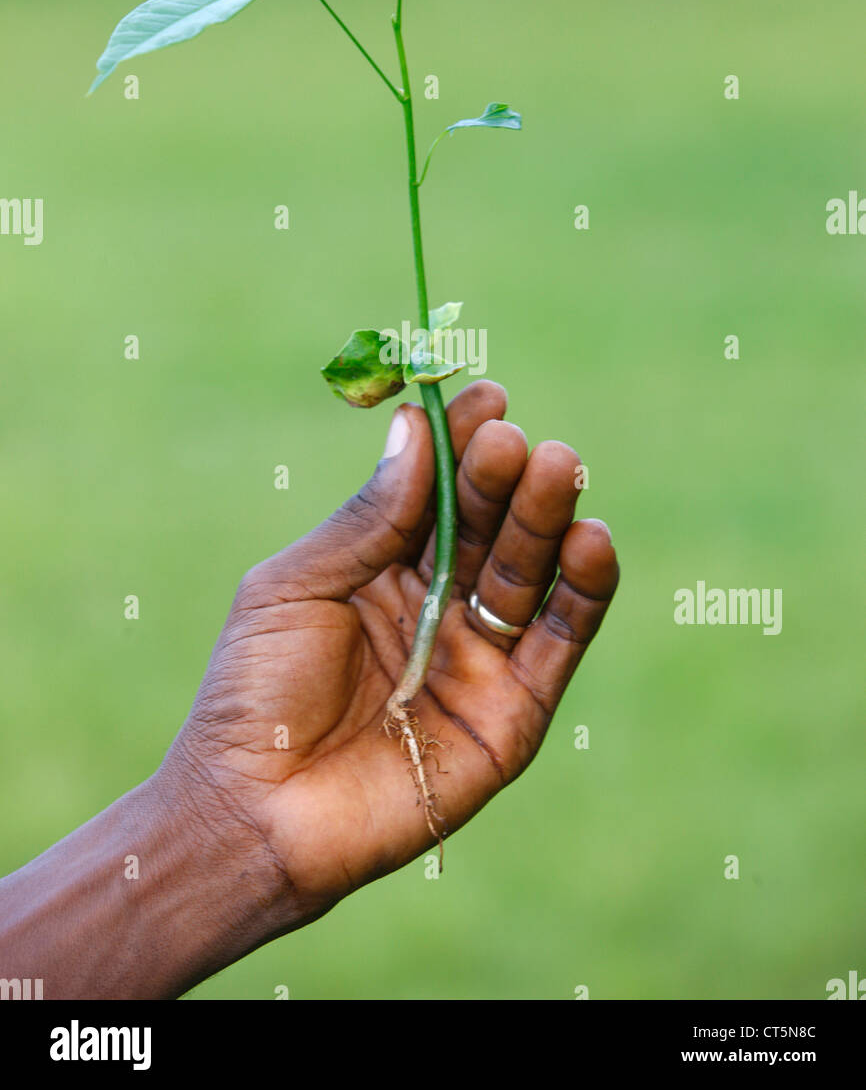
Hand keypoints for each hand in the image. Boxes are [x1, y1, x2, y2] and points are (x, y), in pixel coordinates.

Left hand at [164, 380, 618, 936]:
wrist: (255, 814)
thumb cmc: (253, 693)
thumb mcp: (298, 586)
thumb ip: (368, 518)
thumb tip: (417, 430)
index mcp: (382, 569)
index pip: (437, 494)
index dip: (462, 445)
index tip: (485, 396)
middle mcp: (438, 605)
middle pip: (489, 527)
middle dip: (505, 479)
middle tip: (516, 440)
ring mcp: (478, 658)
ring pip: (529, 573)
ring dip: (548, 519)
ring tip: (557, 468)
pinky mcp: (514, 713)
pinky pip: (560, 643)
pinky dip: (584, 591)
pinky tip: (590, 540)